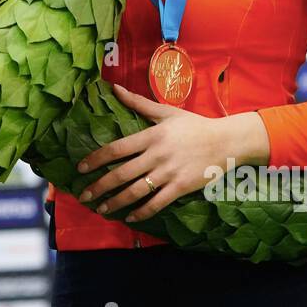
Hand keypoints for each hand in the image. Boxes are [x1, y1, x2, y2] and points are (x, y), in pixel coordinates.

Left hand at [76, 83, 269, 221]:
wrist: (226, 141)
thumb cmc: (194, 125)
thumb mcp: (166, 112)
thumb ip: (138, 103)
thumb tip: (115, 88)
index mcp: (151, 136)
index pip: (116, 149)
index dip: (96, 159)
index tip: (81, 169)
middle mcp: (156, 156)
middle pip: (121, 174)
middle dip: (99, 187)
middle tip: (83, 196)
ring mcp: (168, 173)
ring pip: (135, 191)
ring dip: (115, 202)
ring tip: (101, 209)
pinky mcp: (181, 187)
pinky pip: (157, 203)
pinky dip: (142, 212)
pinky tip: (130, 217)